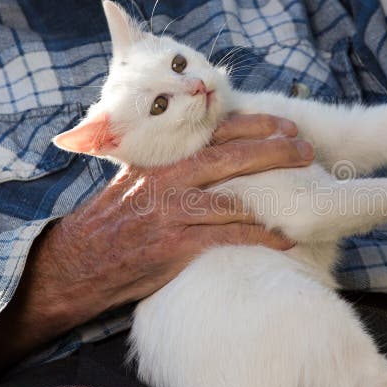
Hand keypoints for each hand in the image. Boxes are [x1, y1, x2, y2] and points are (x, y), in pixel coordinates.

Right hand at [34, 113, 312, 322]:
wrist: (79, 262)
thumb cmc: (113, 219)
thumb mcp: (136, 177)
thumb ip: (169, 161)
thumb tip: (210, 148)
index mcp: (161, 159)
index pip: (214, 132)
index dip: (255, 125)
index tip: (285, 124)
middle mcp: (168, 180)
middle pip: (232, 158)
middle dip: (275, 152)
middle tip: (307, 151)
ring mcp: (171, 213)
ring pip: (233, 199)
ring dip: (273, 199)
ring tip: (306, 197)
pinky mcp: (175, 246)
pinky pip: (227, 239)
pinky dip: (259, 237)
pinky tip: (284, 239)